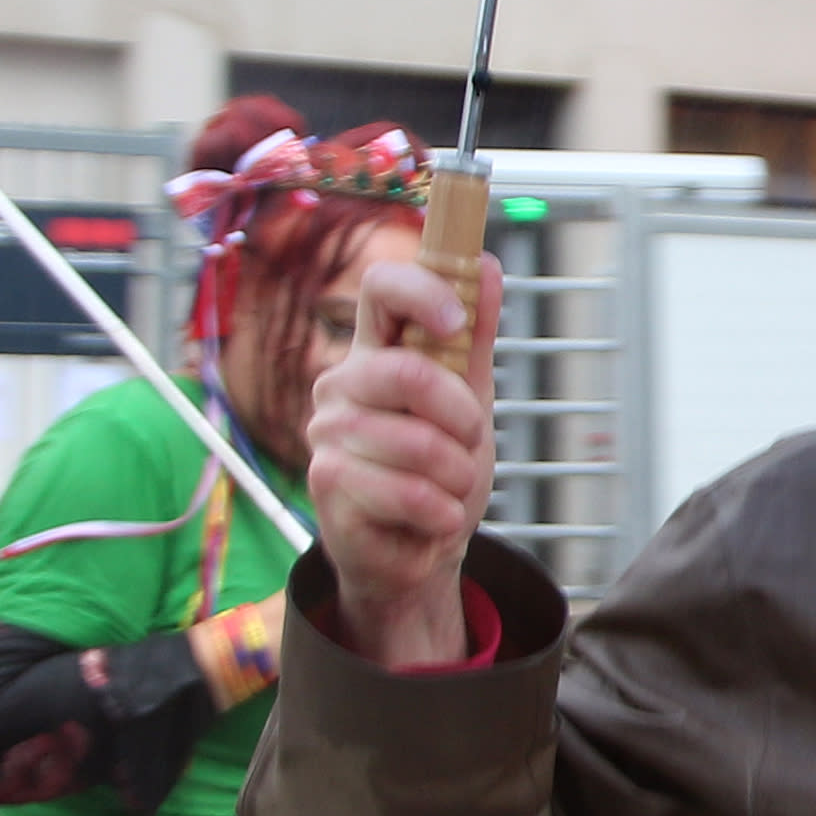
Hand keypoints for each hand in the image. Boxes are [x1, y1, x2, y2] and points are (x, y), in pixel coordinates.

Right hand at [307, 255, 492, 672]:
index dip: (422, 291)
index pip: (381, 288)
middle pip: (409, 373)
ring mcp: (328, 434)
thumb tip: (488, 265)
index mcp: (376, 352)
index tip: (455, 323)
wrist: (421, 550)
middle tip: (469, 444)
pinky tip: (435, 520)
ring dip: (457, 477)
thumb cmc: (441, 469)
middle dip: (462, 419)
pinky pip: (409, 494)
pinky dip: (442, 514)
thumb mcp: (470, 398)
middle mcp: (341, 384)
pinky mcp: (326, 484)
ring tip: (450, 490)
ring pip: (417, 444)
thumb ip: (475, 338)